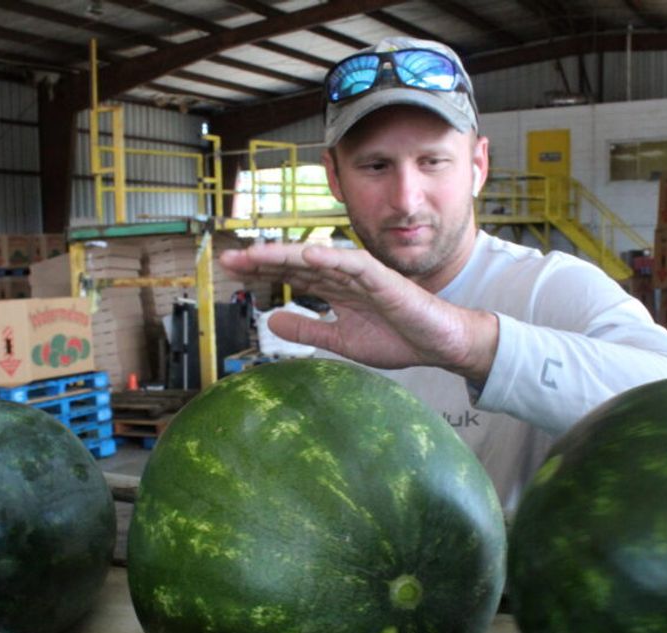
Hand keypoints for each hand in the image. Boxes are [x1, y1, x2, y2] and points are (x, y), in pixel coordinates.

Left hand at [219, 242, 498, 381]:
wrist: (436, 344)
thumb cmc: (396, 338)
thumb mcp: (341, 341)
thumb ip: (309, 330)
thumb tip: (272, 323)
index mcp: (335, 288)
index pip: (292, 274)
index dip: (262, 271)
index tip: (232, 271)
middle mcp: (343, 275)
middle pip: (296, 262)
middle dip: (262, 260)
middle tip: (229, 260)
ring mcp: (361, 274)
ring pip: (317, 259)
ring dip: (285, 255)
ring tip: (256, 254)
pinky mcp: (381, 278)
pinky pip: (352, 264)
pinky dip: (329, 257)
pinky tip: (305, 255)